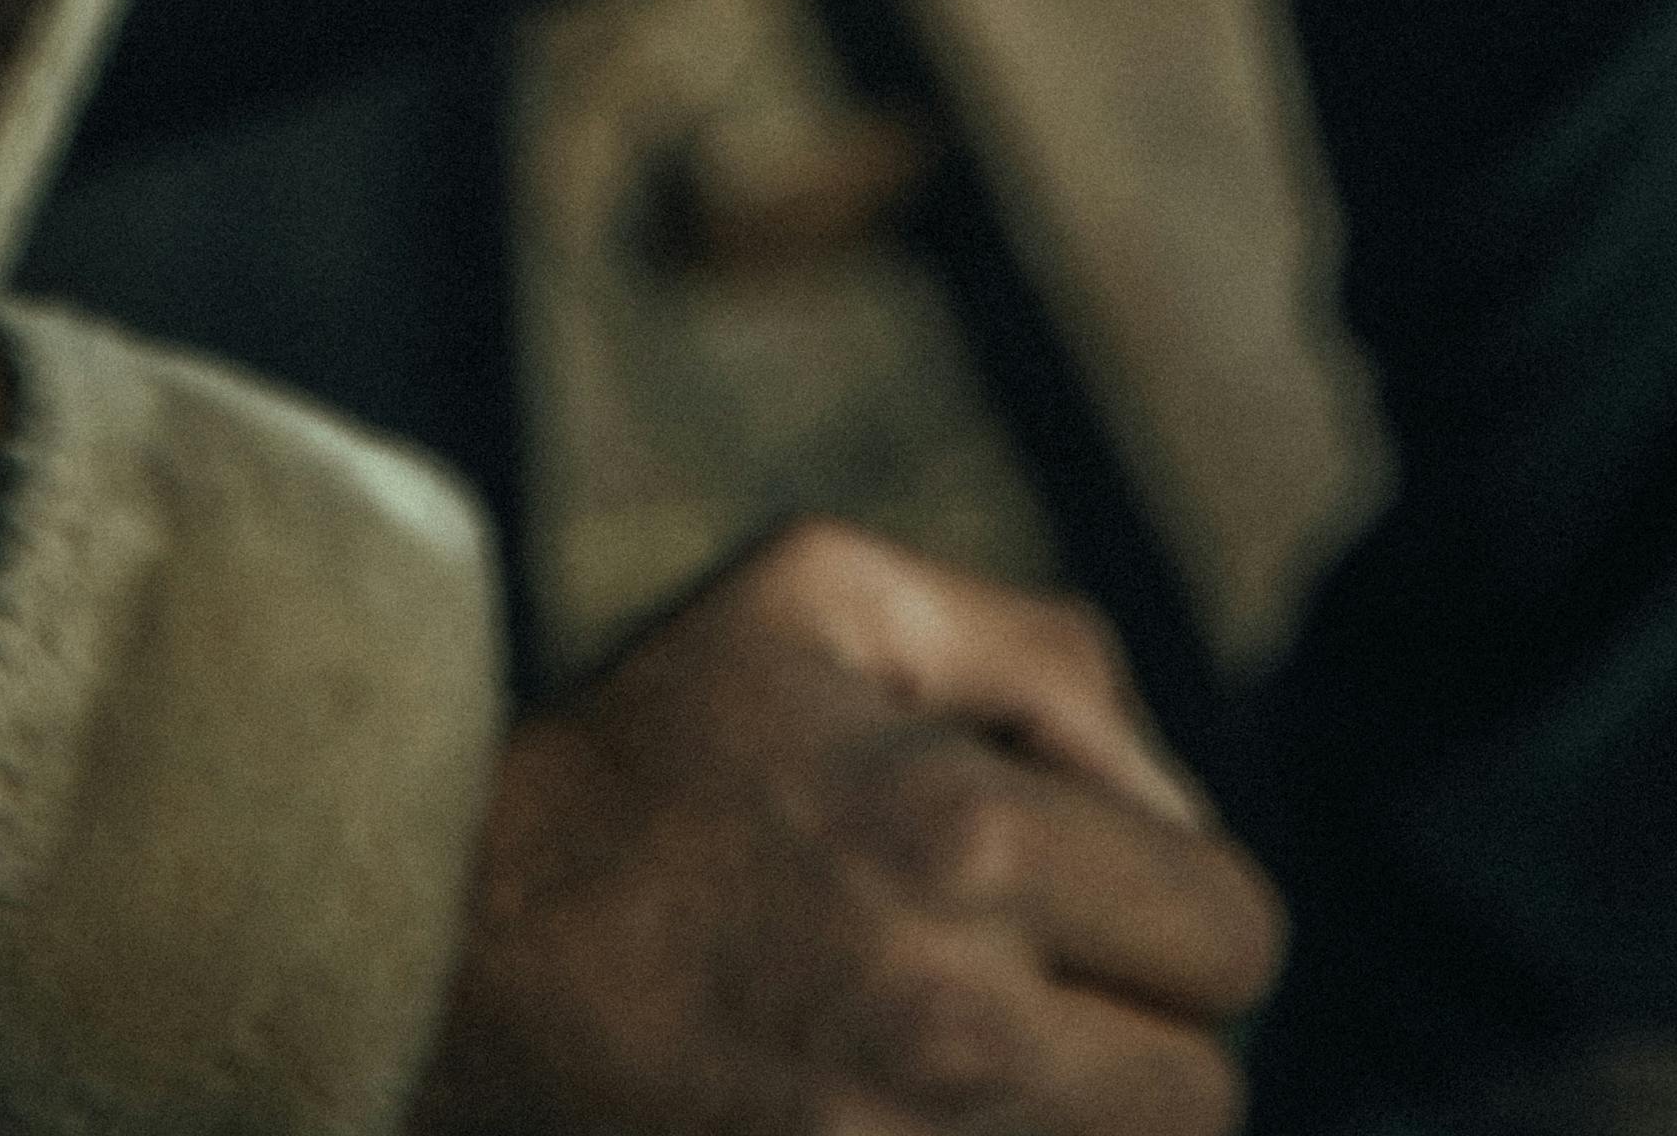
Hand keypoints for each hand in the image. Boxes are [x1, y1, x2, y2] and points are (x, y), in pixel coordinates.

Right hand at [414, 517, 1285, 1135]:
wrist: (441, 951)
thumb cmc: (649, 752)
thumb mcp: (826, 594)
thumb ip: (1040, 651)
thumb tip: (1171, 805)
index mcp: (971, 843)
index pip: (1236, 938)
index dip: (1183, 908)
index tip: (1100, 896)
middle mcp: (952, 1026)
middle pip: (1202, 1101)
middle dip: (1144, 1036)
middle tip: (1037, 989)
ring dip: (1070, 1125)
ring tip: (962, 1059)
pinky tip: (905, 1108)